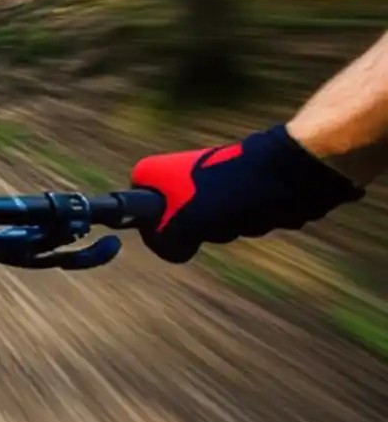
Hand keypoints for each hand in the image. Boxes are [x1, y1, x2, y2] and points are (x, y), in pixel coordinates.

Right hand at [129, 125, 363, 262]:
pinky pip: (232, 221)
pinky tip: (256, 211)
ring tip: (238, 214)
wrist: (287, 172)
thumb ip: (164, 240)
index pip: (136, 211)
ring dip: (224, 229)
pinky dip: (244, 222)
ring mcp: (209, 184)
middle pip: (174, 224)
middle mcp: (178, 174)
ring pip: (206, 226)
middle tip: (210, 220)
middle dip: (198, 230)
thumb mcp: (183, 223)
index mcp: (156, 173)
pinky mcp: (237, 192)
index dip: (155, 227)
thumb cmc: (228, 190)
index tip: (172, 229)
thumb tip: (169, 249)